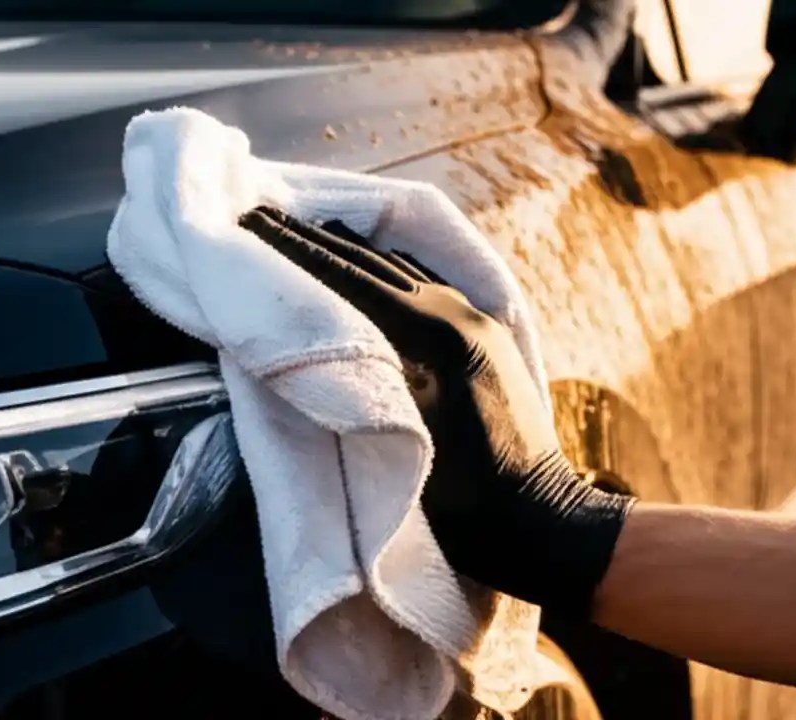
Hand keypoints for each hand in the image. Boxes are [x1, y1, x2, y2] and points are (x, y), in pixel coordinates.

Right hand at [239, 206, 634, 616]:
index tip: (252, 223)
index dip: (297, 252)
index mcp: (438, 335)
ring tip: (302, 228)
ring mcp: (478, 321)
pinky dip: (385, 270)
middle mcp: (461, 313)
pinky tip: (365, 261)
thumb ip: (362, 378)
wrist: (543, 523)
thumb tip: (312, 332)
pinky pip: (426, 287)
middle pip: (372, 264)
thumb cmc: (467, 502)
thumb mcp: (404, 438)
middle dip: (313, 240)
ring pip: (400, 269)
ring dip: (348, 251)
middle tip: (261, 214)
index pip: (350, 279)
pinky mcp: (487, 337)